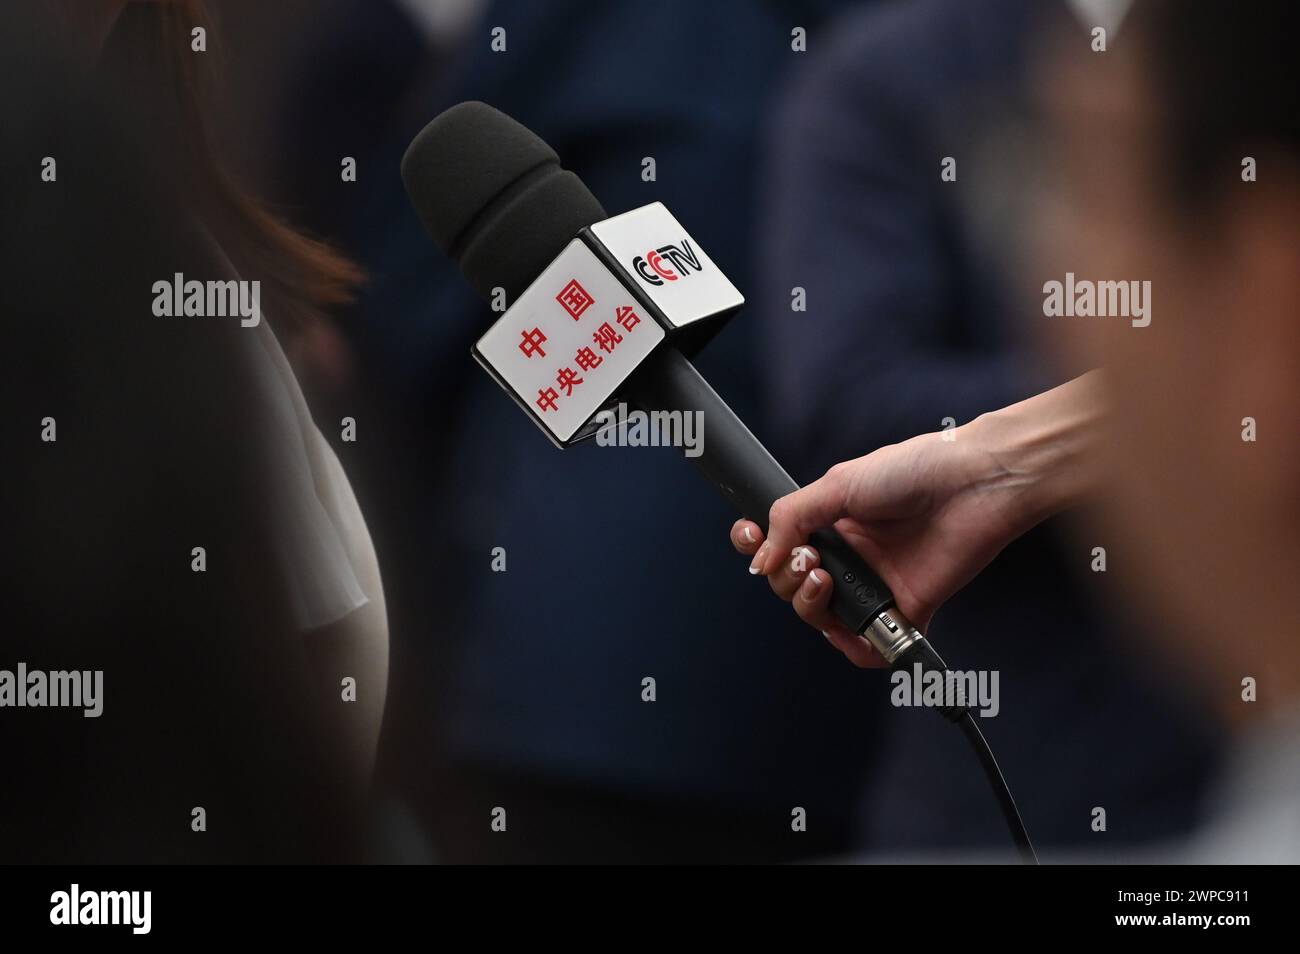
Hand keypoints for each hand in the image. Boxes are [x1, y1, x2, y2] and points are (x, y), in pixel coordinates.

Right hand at [731, 375, 1104, 666]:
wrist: (977, 483)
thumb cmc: (916, 469)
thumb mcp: (838, 484)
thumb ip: (791, 519)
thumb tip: (759, 561)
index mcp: (832, 523)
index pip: (781, 546)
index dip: (759, 549)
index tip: (749, 539)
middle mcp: (852, 556)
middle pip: (794, 588)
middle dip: (785, 578)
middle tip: (804, 559)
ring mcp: (877, 585)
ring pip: (824, 619)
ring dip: (808, 606)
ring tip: (822, 579)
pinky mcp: (908, 609)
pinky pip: (872, 647)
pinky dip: (855, 647)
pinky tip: (848, 625)